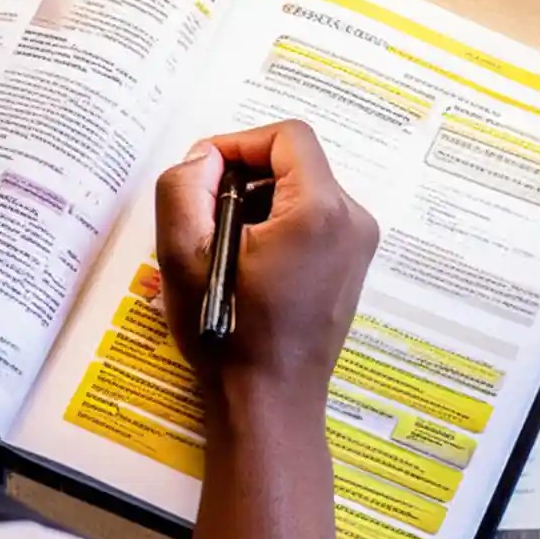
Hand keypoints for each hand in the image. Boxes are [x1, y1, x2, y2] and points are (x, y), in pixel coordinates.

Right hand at [155, 120, 378, 407]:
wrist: (267, 402)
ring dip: (257, 204)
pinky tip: (247, 265)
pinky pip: (314, 221)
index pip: (286, 136)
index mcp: (319, 210)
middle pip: (296, 163)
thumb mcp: (181, 254)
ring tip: (223, 247)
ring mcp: (358, 246)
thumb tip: (205, 157)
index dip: (238, 142)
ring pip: (303, 191)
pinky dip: (277, 226)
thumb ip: (184, 186)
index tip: (203, 172)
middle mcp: (352, 220)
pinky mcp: (352, 267)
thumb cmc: (225, 331)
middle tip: (204, 217)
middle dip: (245, 177)